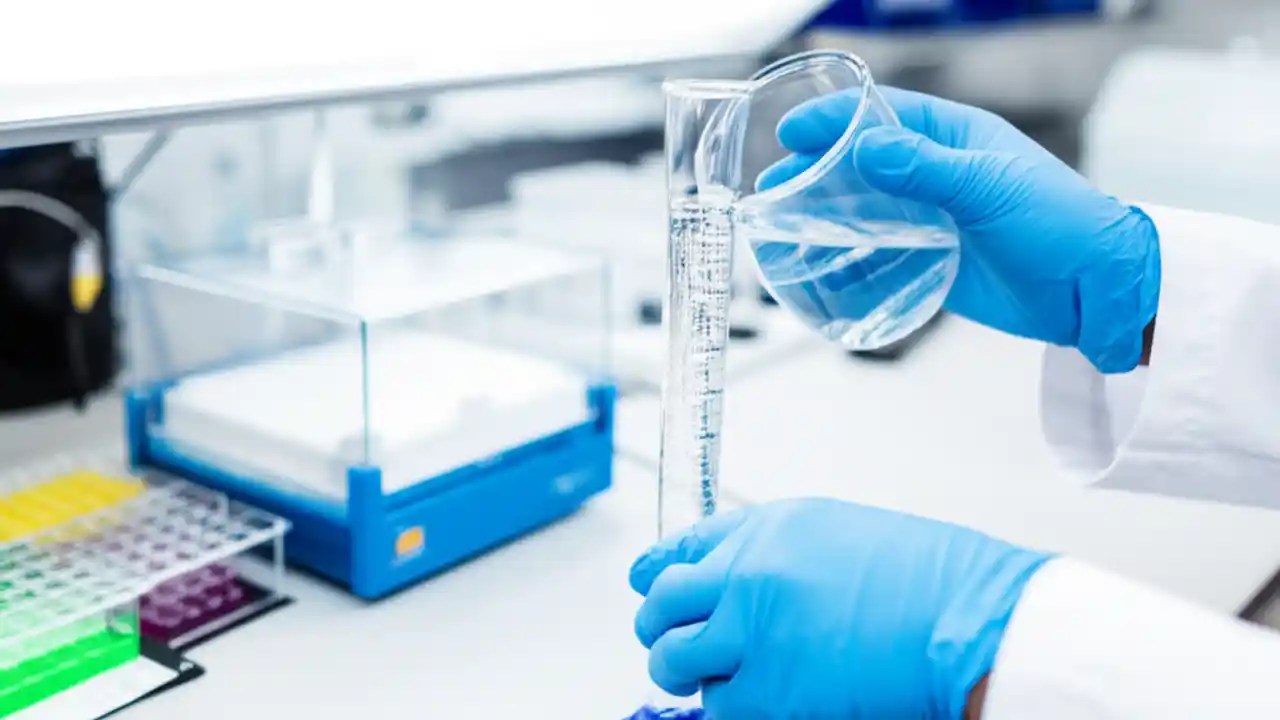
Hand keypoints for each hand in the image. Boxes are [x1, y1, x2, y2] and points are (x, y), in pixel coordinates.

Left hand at [630, 499, 1050, 718]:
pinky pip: (718, 708)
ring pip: (674, 661)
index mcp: (766, 530)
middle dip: (658, 627)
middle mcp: (746, 575)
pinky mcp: (767, 694)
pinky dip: (730, 707)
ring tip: (707, 678)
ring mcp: (751, 635)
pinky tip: (755, 701)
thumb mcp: (840, 534)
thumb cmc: (927, 579)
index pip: (681, 548)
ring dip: (686, 673)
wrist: (965, 622)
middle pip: (663, 605)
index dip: (657, 571)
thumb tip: (737, 577)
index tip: (647, 583)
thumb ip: (777, 552)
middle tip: (668, 642)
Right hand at [764, 88, 1159, 373]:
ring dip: (827, 212)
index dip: (834, 119)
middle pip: (865, 162)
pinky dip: (851, 254)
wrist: (1097, 292)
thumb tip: (863, 146)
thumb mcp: (988, 189)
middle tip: (774, 184)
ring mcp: (938, 219)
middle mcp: (941, 174)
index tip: (791, 131)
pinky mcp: (938, 260)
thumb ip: (925, 168)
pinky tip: (821, 264)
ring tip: (784, 223)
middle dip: (817, 168)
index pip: (883, 116)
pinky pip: (883, 251)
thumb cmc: (1061, 225)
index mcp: (957, 139)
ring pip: (868, 208)